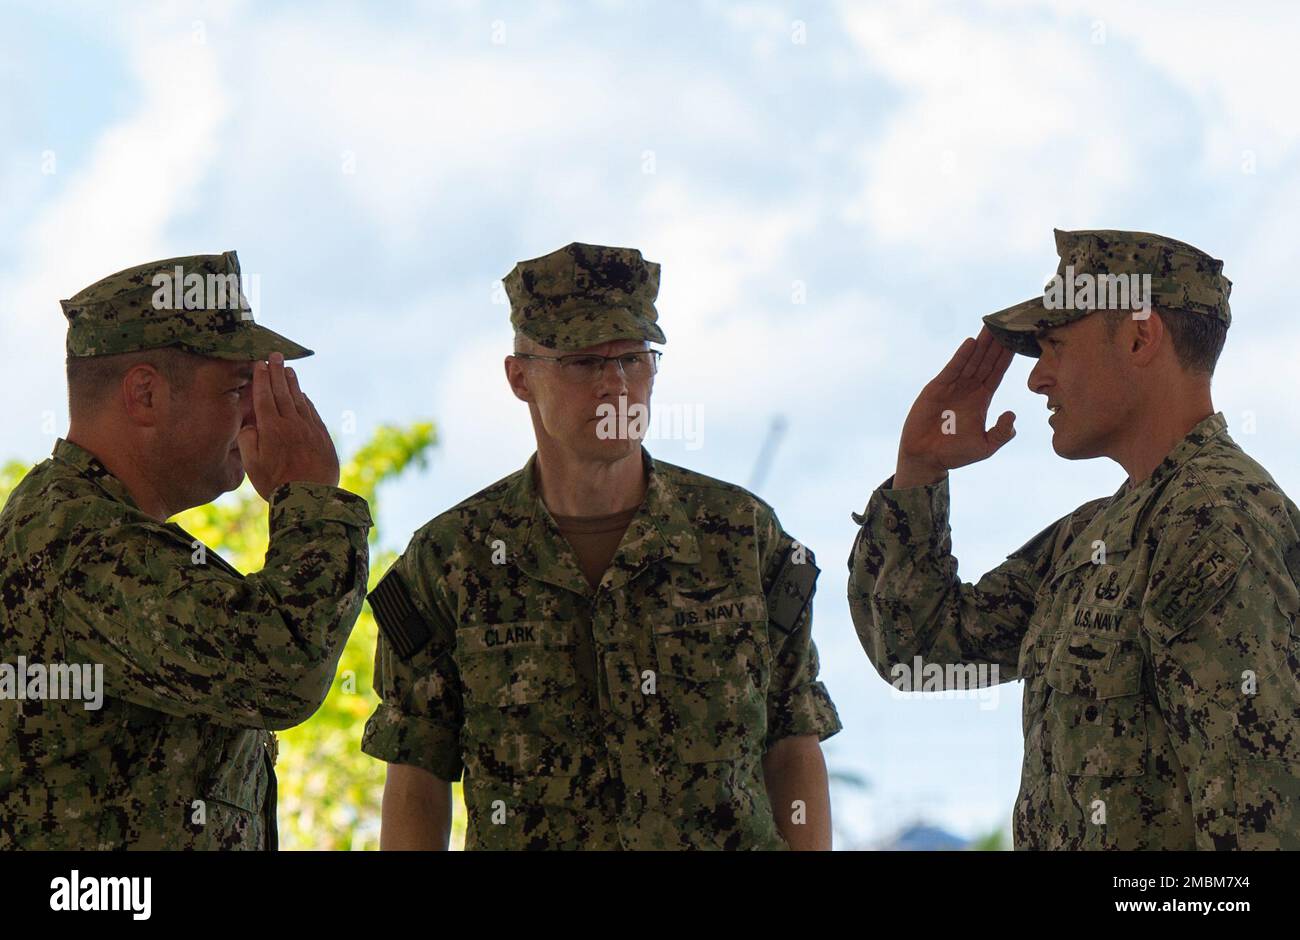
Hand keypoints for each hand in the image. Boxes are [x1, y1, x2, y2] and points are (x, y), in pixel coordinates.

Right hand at [237, 353, 340, 499]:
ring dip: (293, 383)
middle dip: (277, 372)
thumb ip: (248, 439)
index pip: (264, 396)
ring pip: (299, 400)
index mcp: (271, 428)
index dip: (262, 378)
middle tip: (274, 355)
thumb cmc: (275, 484)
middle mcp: (292, 423)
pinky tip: (302, 395)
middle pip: (283, 392)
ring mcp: (310, 429)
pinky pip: (313, 413)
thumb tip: (251, 423)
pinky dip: (306, 401)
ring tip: (288, 370)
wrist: (310, 498)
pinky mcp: (323, 437)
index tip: (259, 364)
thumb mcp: (252, 465)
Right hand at [894, 327, 1016, 487]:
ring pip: (971, 360)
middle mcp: (969, 389)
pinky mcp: (937, 387)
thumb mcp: (985, 446)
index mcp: (982, 399)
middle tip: (1008, 324)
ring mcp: (953, 386)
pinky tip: (971, 342)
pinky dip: (962, 355)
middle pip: (986, 361)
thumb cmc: (955, 453)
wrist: (926, 457)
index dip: (1007, 357)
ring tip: (992, 327)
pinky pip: (953, 368)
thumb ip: (1002, 433)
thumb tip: (1012, 414)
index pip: (998, 372)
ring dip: (982, 344)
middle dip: (996, 344)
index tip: (1019, 341)